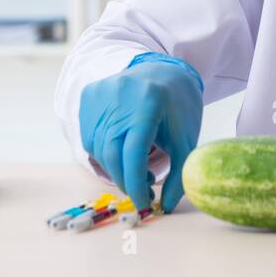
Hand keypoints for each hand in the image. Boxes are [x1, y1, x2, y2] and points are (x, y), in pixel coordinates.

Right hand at [79, 52, 203, 211]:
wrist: (163, 70)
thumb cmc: (178, 106)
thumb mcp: (186, 138)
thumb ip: (179, 173)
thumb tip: (166, 206)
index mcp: (148, 101)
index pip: (134, 152)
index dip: (136, 183)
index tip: (144, 203)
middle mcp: (119, 94)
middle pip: (112, 152)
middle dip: (125, 180)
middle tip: (141, 191)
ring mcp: (100, 93)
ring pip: (98, 147)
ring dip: (115, 167)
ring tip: (136, 167)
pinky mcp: (88, 95)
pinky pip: (90, 136)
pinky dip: (104, 151)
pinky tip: (122, 148)